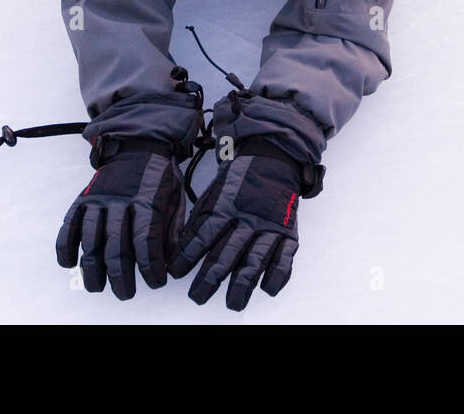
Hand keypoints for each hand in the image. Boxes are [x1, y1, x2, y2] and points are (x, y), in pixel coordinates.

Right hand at [56, 139, 185, 299]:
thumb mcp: (176, 196)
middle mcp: (119, 201)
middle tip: (126, 293)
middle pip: (116, 247)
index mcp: (146, 201)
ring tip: (97, 287)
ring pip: (90, 240)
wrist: (138, 143)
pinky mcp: (83, 198)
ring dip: (92, 269)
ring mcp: (98, 199)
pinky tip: (69, 263)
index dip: (150, 267)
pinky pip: (69, 224)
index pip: (145, 242)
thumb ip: (173, 228)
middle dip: (120, 277)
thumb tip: (170, 261)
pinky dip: (65, 246)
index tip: (155, 282)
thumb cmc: (160, 175)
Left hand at [167, 144, 308, 310]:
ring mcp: (271, 225)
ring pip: (256, 260)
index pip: (203, 235)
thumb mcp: (214, 192)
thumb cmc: (238, 179)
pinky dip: (278, 275)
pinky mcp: (289, 232)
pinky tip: (267, 289)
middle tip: (196, 297)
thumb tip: (179, 248)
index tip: (175, 273)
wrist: (273, 158)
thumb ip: (200, 220)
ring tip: (232, 304)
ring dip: (242, 285)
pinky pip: (285, 257)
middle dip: (210, 279)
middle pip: (227, 254)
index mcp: (226, 204)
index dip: (187, 256)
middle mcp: (248, 217)